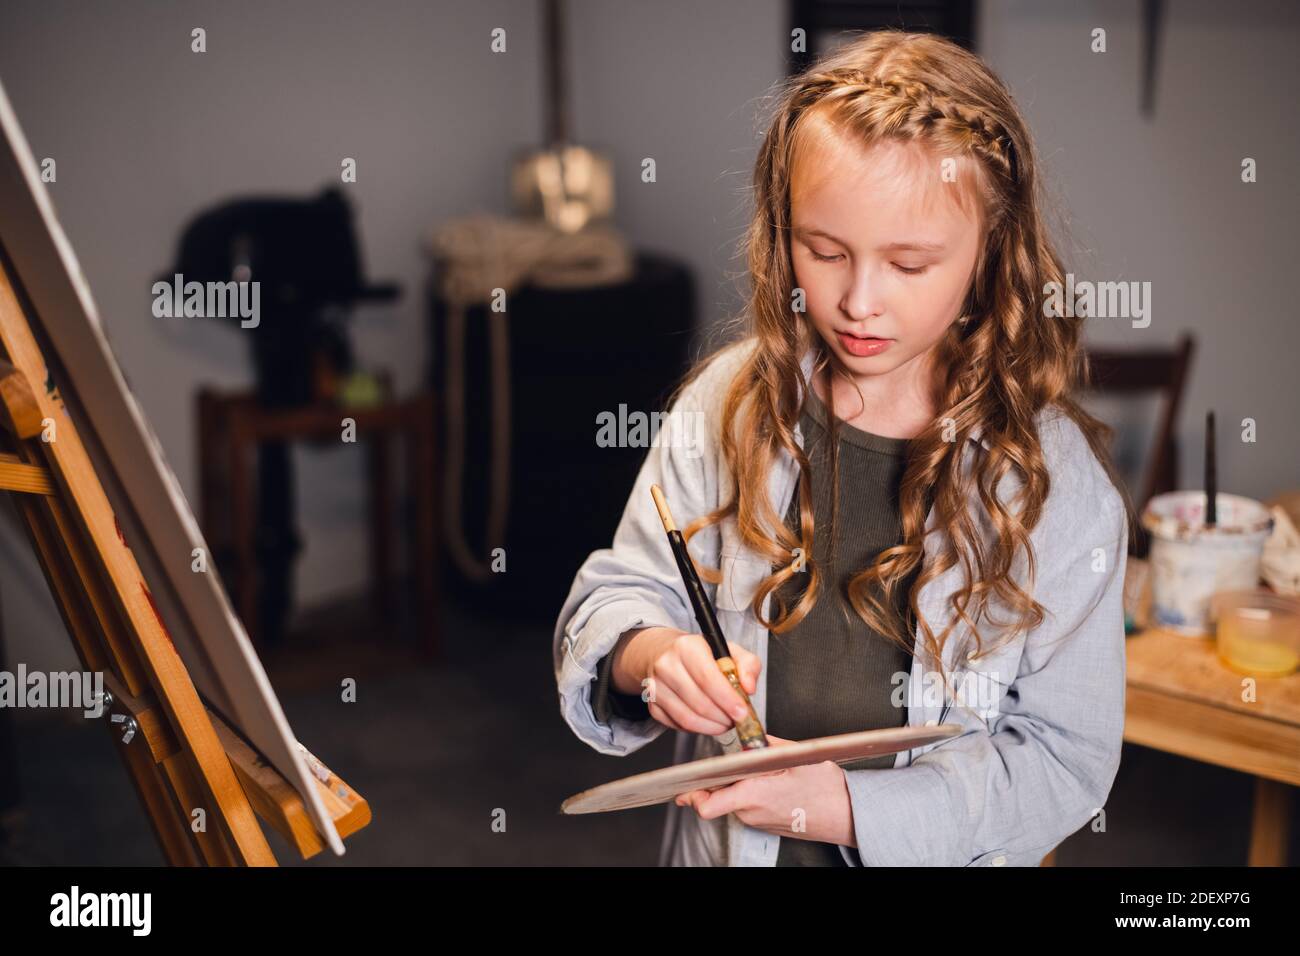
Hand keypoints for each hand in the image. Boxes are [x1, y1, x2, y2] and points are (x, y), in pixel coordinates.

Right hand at [612, 627, 760, 735]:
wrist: (663, 653)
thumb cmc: (700, 653)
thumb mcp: (729, 650)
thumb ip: (748, 665)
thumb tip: (749, 688)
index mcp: (687, 647)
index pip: (708, 679)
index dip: (728, 699)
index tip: (743, 712)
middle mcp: (666, 665)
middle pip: (699, 703)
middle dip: (724, 717)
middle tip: (737, 720)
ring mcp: (655, 687)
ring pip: (687, 719)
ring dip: (712, 727)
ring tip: (725, 722)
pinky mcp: (652, 705)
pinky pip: (678, 726)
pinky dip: (698, 729)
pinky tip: (708, 721)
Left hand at [673, 735, 857, 846]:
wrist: (848, 815)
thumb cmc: (826, 789)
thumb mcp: (796, 756)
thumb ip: (765, 744)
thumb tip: (747, 734)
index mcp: (753, 795)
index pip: (707, 805)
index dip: (692, 794)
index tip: (683, 783)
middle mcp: (751, 812)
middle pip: (716, 797)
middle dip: (715, 780)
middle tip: (720, 763)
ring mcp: (758, 820)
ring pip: (731, 800)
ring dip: (733, 785)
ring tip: (750, 768)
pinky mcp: (765, 822)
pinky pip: (746, 805)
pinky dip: (746, 792)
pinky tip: (762, 780)